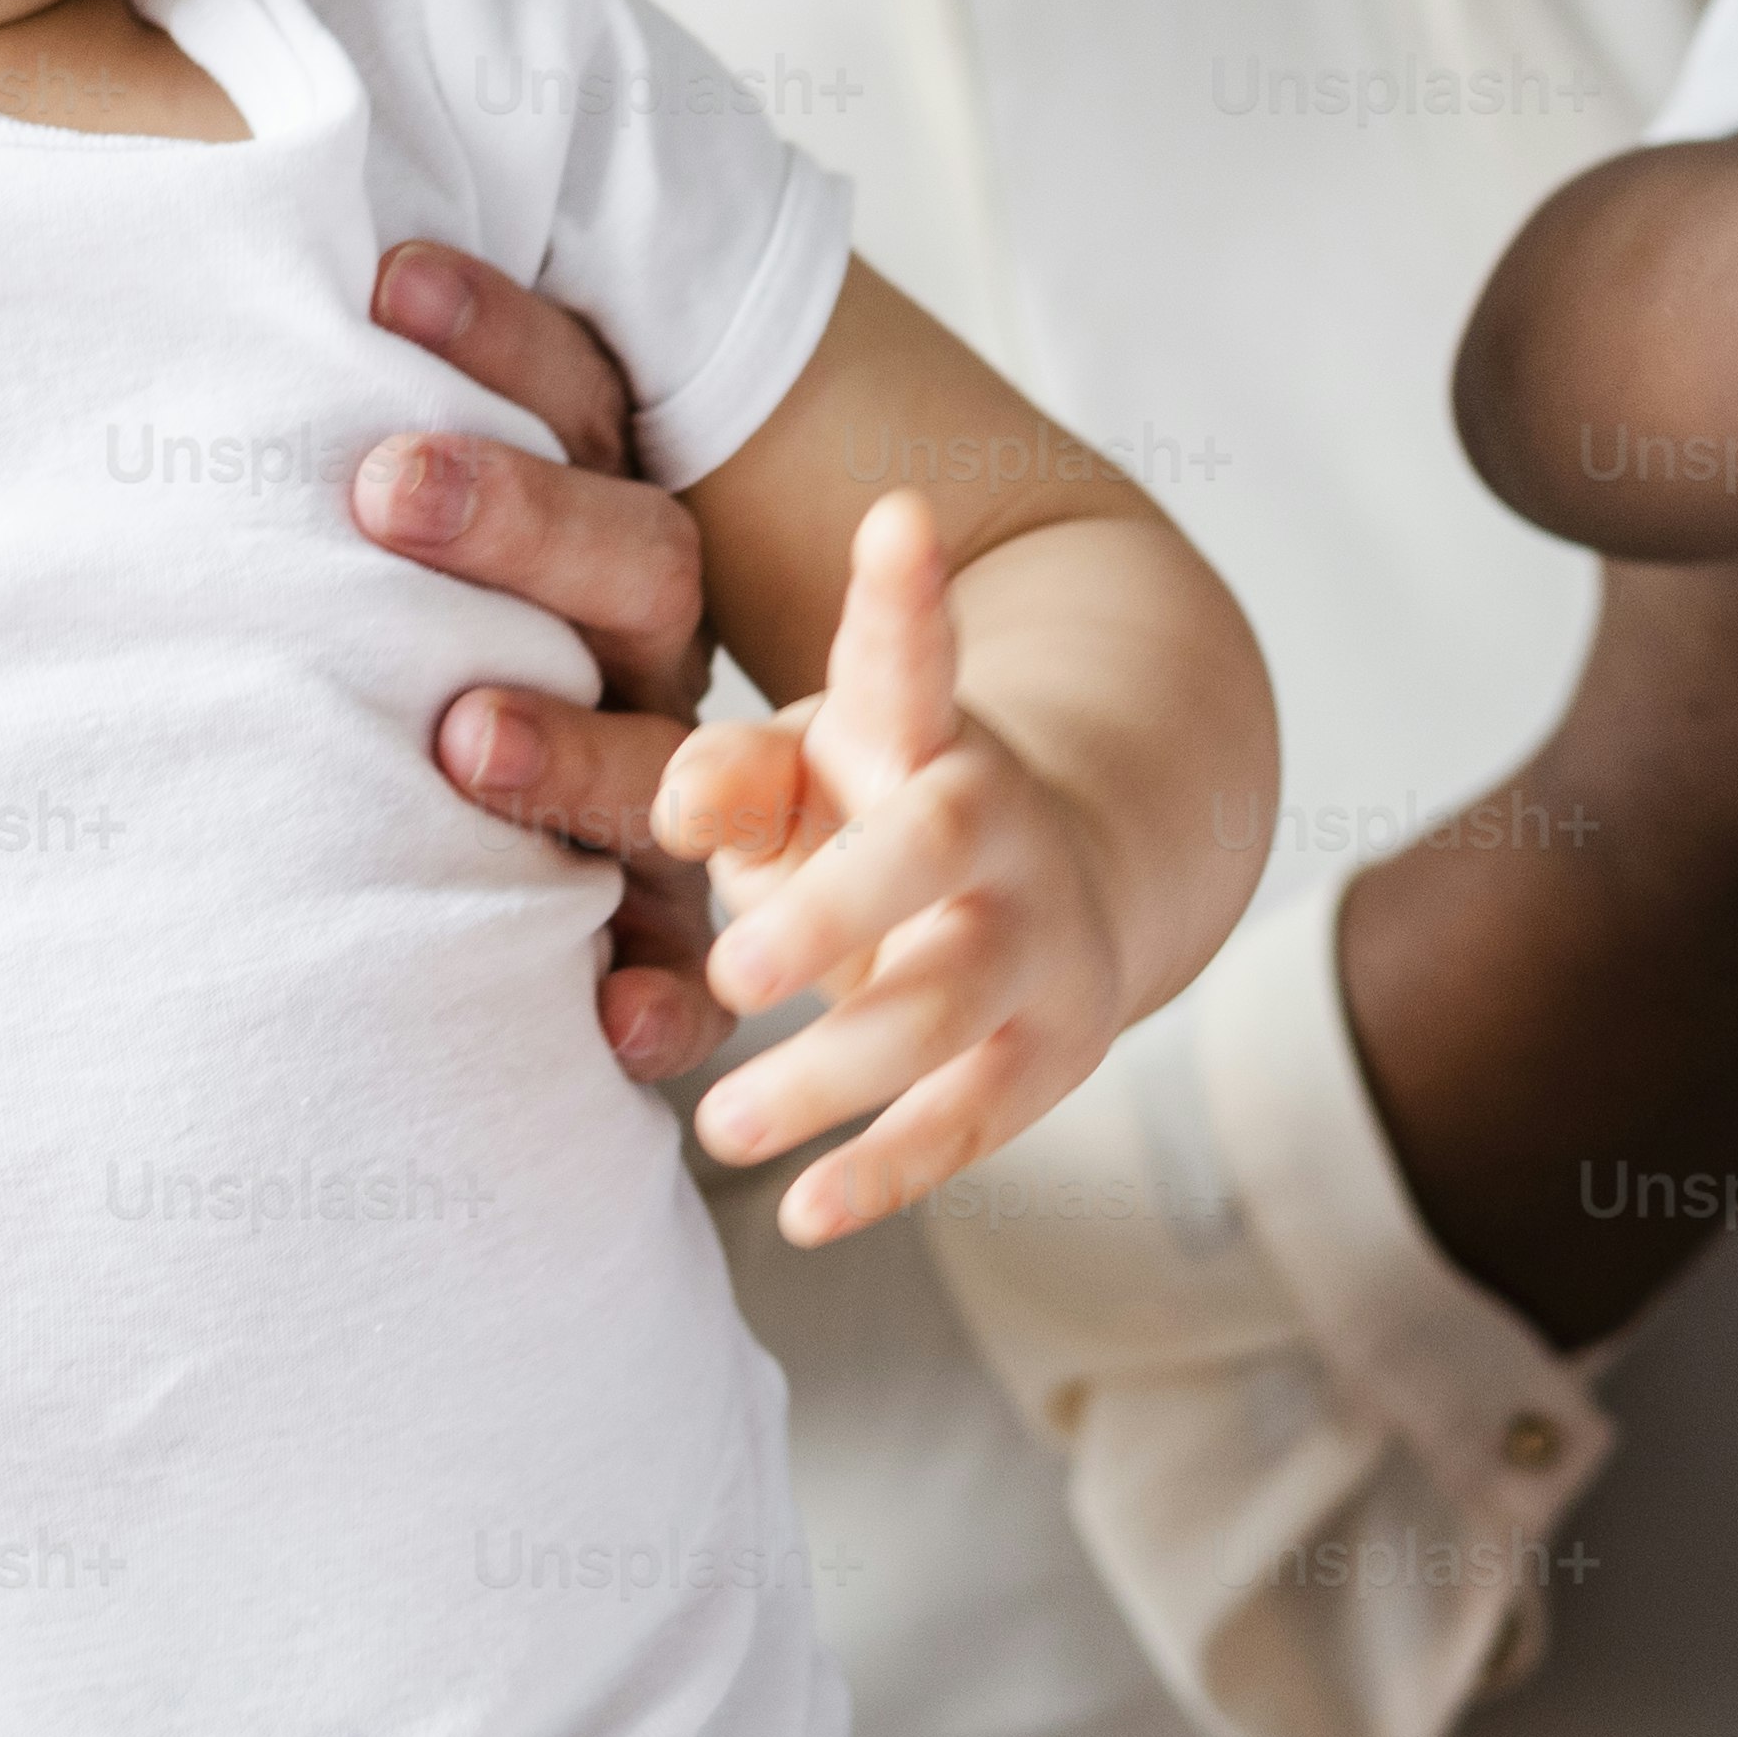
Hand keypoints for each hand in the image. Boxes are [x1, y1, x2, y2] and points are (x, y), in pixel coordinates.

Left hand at [353, 240, 739, 1084]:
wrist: (501, 872)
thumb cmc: (370, 647)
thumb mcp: (360, 521)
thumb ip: (316, 407)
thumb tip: (154, 213)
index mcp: (592, 519)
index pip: (576, 395)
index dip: (495, 331)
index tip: (377, 275)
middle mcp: (643, 650)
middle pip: (636, 560)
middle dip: (518, 520)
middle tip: (380, 486)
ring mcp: (666, 791)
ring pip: (664, 761)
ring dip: (568, 743)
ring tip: (455, 735)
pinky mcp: (659, 940)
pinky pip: (686, 980)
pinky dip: (657, 1003)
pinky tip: (608, 1021)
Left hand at [650, 493, 1138, 1246]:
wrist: (1058, 883)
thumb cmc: (874, 817)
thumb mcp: (807, 773)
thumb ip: (736, 778)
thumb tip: (679, 805)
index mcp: (923, 731)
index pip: (914, 653)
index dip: (905, 593)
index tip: (900, 522)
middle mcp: (995, 823)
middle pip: (933, 850)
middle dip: (838, 911)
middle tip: (735, 972)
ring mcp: (1036, 937)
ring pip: (949, 1006)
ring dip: (837, 1073)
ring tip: (722, 1129)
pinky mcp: (1052, 1048)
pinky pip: (974, 1120)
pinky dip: (889, 1168)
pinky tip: (803, 1214)